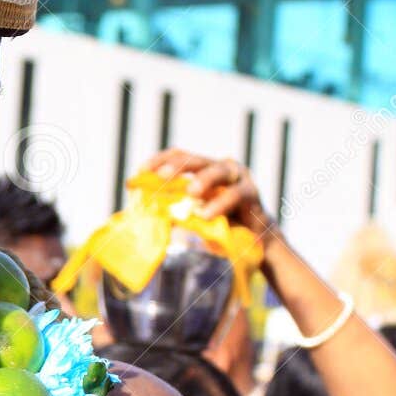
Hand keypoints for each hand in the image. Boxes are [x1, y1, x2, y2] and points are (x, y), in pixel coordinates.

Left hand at [138, 148, 277, 245]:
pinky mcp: (252, 193)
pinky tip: (206, 214)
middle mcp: (220, 167)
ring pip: (219, 171)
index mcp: (203, 168)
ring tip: (190, 192)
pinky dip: (219, 204)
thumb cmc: (219, 225)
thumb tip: (146, 212)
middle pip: (196, 160)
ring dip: (204, 180)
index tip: (142, 171)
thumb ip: (176, 208)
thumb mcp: (194, 213)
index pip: (179, 155)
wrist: (253, 241)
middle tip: (161, 176)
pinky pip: (235, 195)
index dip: (160, 160)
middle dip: (178, 166)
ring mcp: (238, 177)